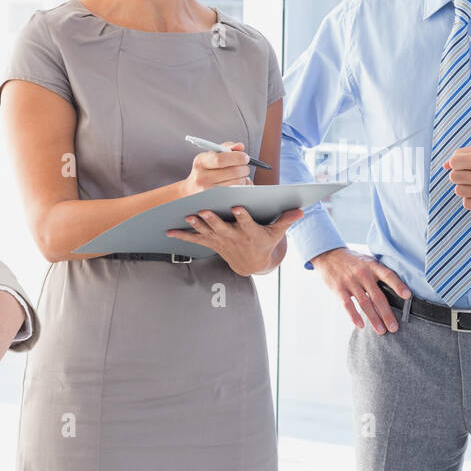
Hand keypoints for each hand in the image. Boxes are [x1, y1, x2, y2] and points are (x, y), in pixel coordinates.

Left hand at [166, 206, 303, 276]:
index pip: (247, 224)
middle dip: (213, 220)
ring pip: (208, 233)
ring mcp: (221, 241)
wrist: (251, 264)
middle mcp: (235, 238)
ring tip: (188, 217)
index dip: (243, 216)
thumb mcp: (276, 233)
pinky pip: (195, 240)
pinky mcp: (212, 243)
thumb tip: (300, 210)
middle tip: (204, 211)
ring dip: (197, 226)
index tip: (239, 207)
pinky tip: (170, 232)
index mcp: (251, 233)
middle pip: (223, 228)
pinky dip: (182, 236)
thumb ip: (286, 220)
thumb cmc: (264, 242)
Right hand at [181, 141, 252, 194]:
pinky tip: (240, 183)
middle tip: (245, 166)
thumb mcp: (211, 156)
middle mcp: (202, 177)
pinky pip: (237, 193)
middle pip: (233, 172)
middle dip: (244, 168)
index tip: (245, 157)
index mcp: (201, 162)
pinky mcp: (216, 201)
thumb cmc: (205, 170)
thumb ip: (227, 148)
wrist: (191, 190)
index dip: (237, 157)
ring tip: (241, 176)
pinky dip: (243, 187)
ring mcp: (208, 191)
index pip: (221, 159)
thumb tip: (240, 146)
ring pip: (237, 183)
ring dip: (244, 178)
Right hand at [310, 247, 410, 334]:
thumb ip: (378, 272)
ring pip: (364, 303)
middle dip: (387, 314)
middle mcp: (362, 274)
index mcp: (372, 266)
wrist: (328, 255)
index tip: (407, 296)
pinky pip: (347, 305)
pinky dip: (354, 316)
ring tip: (381, 331)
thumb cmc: (353, 260)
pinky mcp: (339, 289)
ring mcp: (350, 282)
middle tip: (394, 327)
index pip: (388, 275)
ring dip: (374, 319)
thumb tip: (397, 287)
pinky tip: (361, 325)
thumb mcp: (367, 260)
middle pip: (378, 296)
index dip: (398, 285)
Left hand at [444, 144, 470, 209]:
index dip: (457, 162)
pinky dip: (470, 198)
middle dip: (460, 174)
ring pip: (458, 191)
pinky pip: (466, 203)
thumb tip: (444, 166)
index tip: (465, 163)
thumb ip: (462, 154)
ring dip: (465, 186)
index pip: (454, 162)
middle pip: (454, 177)